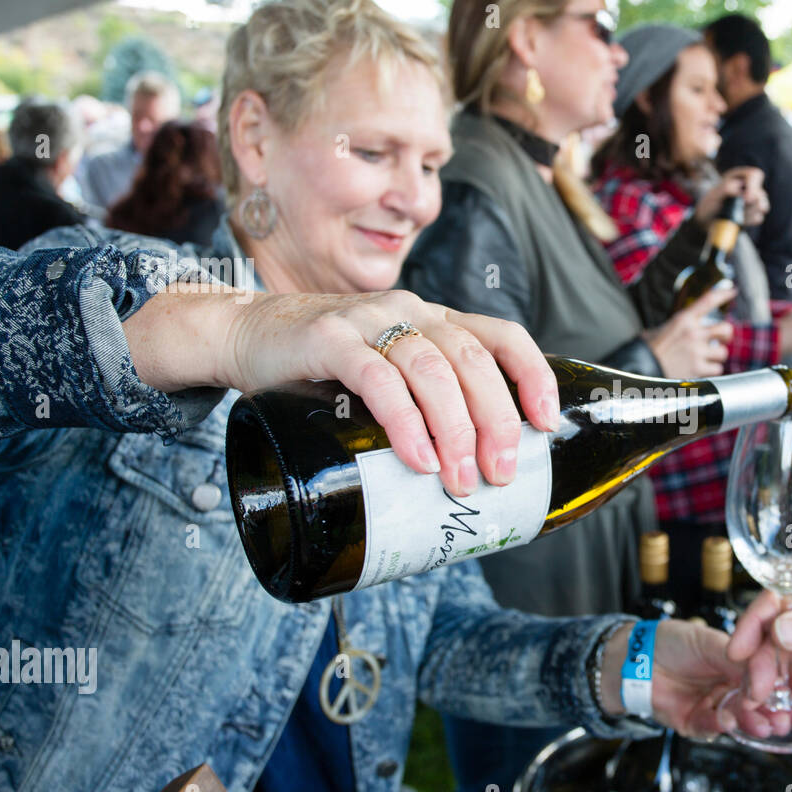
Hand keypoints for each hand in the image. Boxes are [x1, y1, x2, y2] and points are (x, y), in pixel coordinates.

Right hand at [126, 285, 559, 497]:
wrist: (246, 335)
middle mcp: (410, 312)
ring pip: (432, 369)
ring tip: (459, 479)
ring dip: (454, 430)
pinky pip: (376, 377)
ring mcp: (368, 321)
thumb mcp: (387, 375)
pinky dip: (404, 420)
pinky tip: (417, 457)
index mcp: (435, 321)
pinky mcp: (327, 339)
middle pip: (472, 361)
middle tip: (498, 476)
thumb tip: (469, 475)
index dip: (533, 376)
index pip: (502, 336)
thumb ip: (423, 404)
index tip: (546, 424)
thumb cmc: (326, 369)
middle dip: (495, 422)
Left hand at [598, 619, 791, 738]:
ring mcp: (718, 705)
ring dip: (757, 723)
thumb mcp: (710, 641)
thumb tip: (767, 675)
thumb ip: (739, 659)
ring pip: (744, 719)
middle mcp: (734, 686)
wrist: (636, 659)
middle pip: (766, 702)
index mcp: (743, 663)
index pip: (775, 673)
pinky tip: (727, 720)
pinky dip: (722, 725)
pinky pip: (714, 728)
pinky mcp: (698, 723)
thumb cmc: (672, 642)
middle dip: (781, 710)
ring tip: (767, 724)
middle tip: (790, 715)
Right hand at [642, 285, 734, 377]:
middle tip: (722, 340)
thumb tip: (674, 330)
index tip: (732, 291)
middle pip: (726, 329)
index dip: (723, 294)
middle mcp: (693, 333)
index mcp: (683, 320)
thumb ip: (674, 328)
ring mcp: (697, 351)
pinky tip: (701, 370)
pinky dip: (711, 371)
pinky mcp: (698, 368)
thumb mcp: (658, 330)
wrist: (641, 368)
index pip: (708, 301)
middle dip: (726, 336)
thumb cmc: (647, 350)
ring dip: (716, 357)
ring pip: (723, 352)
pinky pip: (717, 369)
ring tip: (705, 359)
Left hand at [694, 166, 769, 227]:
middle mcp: (749, 187)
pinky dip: (748, 222)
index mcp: (739, 177)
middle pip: (761, 193)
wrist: (707, 220)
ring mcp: (753, 201)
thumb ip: (725, 188)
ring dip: (749, 213)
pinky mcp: (753, 214)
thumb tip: (737, 188)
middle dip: (750, 204)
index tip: (746, 199)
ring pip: (762, 206)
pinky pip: (758, 218)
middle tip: (738, 210)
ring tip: (735, 216)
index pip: (754, 175)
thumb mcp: (713, 194)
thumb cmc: (709, 204)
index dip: (753, 186)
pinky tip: (738, 222)